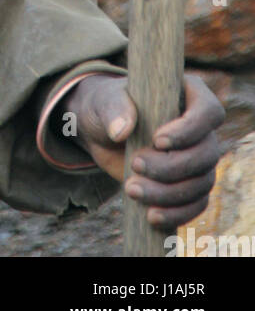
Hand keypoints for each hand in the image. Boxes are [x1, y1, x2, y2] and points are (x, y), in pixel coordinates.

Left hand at [57, 73, 224, 230]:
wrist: (102, 132)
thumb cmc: (108, 106)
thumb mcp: (106, 101)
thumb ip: (114, 109)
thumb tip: (121, 130)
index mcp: (189, 95)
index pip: (209, 112)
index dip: (189, 130)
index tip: (157, 140)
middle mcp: (200, 128)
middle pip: (207, 153)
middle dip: (172, 166)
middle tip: (136, 164)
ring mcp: (197, 158)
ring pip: (201, 182)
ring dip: (169, 192)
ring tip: (132, 189)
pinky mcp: (189, 183)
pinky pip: (196, 204)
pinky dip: (177, 213)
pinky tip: (151, 216)